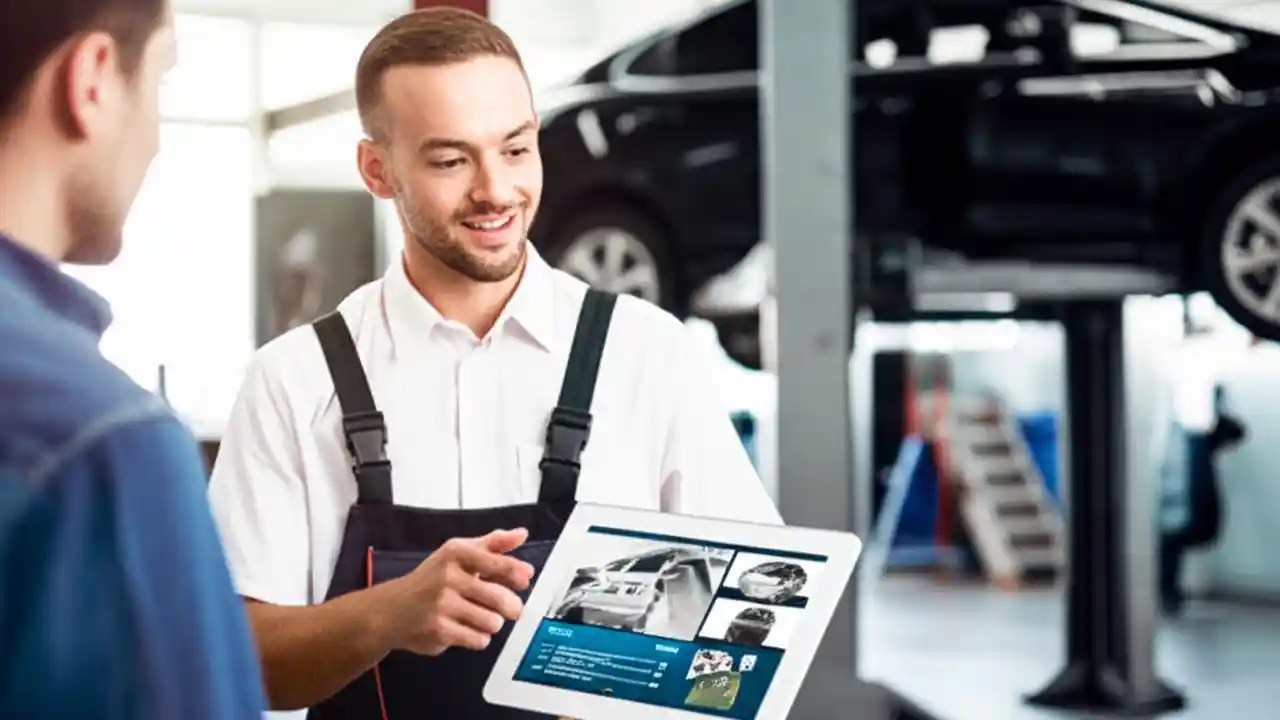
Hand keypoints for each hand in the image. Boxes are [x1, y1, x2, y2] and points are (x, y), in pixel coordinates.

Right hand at [384, 528, 534, 655]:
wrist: (392, 610)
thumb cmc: (432, 579)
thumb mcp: (458, 554)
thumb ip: (493, 544)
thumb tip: (522, 534)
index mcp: (456, 553)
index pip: (498, 563)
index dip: (517, 574)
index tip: (525, 579)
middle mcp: (448, 577)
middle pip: (501, 599)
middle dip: (511, 606)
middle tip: (510, 607)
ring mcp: (443, 605)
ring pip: (492, 622)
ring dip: (492, 623)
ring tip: (480, 617)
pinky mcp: (440, 631)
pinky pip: (479, 639)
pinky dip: (478, 637)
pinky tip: (466, 629)